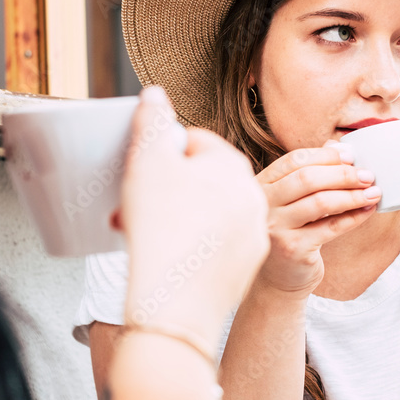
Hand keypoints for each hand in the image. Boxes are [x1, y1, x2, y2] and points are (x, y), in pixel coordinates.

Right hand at [120, 86, 268, 344]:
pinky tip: (172, 256)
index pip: (195, 143)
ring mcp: (255, 232)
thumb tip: (155, 94)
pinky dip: (196, 245)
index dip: (163, 155)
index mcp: (231, 166)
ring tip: (154, 232)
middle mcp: (253, 195)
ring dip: (184, 216)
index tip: (144, 174)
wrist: (175, 305)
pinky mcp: (250, 264)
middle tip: (143, 207)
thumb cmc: (158, 231)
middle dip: (173, 188)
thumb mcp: (146, 166)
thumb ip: (150, 123)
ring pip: (214, 213)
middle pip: (207, 179)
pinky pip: (220, 244)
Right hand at [254, 142, 380, 297]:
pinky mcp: (293, 249)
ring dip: (352, 195)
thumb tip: (338, 147)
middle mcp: (263, 205)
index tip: (352, 155)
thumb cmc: (289, 233)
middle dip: (343, 174)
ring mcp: (276, 228)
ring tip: (374, 192)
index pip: (294, 160)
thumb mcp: (292, 201)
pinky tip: (367, 210)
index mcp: (260, 185)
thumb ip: (310, 172)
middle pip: (307, 179)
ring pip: (320, 202)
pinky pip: (331, 227)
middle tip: (368, 175)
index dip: (325, 156)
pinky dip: (353, 217)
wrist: (278, 279)